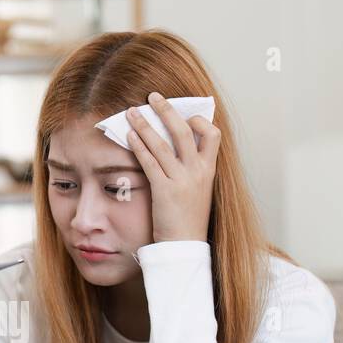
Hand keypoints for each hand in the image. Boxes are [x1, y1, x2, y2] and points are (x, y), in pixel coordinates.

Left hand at [125, 91, 220, 242]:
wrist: (185, 247)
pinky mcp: (164, 190)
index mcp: (209, 171)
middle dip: (168, 109)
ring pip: (164, 143)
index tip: (186, 114)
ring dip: (146, 123)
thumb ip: (192, 171)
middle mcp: (198, 172)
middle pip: (184, 131)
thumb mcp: (198, 191)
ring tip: (132, 111)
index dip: (200, 120)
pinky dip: (139, 145)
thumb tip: (177, 151)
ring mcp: (182, 180)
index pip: (213, 134)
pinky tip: (129, 135)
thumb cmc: (188, 221)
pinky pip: (150, 162)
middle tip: (153, 96)